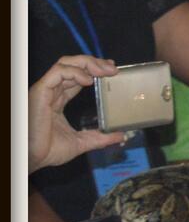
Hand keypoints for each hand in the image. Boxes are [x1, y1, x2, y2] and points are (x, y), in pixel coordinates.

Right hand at [28, 55, 123, 171]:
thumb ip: (100, 137)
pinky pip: (57, 73)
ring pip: (64, 64)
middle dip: (94, 63)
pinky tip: (89, 80)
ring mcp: (45, 91)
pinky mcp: (40, 92)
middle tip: (114, 69)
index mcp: (58, 100)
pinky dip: (75, 72)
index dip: (94, 71)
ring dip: (87, 64)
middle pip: (72, 66)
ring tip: (106, 71)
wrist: (33, 158)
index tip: (113, 70)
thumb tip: (121, 136)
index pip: (76, 77)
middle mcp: (51, 92)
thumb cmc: (48, 151)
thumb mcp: (82, 142)